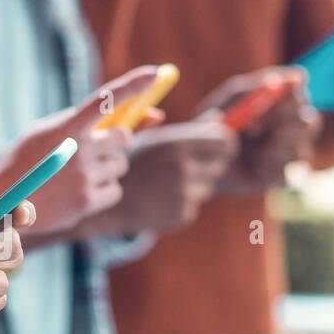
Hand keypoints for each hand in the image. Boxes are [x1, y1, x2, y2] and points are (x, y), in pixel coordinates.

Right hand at [0, 66, 159, 235]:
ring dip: (107, 168)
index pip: (105, 100)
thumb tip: (155, 116)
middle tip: (100, 147)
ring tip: (77, 175)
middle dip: (117, 142)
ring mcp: (84, 177)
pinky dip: (102, 191)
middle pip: (123, 139)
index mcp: (65, 127)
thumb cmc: (26, 165)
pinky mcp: (87, 202)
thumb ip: (88, 123)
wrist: (1, 204)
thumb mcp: (47, 134)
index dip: (132, 85)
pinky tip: (78, 192)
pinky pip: (114, 191)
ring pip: (119, 166)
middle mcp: (78, 150)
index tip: (153, 74)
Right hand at [116, 115, 238, 232]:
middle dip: (210, 165)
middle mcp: (182, 168)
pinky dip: (184, 203)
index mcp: (176, 144)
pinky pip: (195, 205)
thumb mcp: (156, 139)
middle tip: (188, 166)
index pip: (225, 141)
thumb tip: (220, 118)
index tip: (218, 147)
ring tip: (168, 183)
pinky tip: (162, 199)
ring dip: (196, 185)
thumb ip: (190, 128)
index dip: (225, 144)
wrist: (109, 201)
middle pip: (221, 164)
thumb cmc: (134, 164)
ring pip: (209, 187)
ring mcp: (183, 194)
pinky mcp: (181, 215)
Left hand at [199, 67, 321, 193]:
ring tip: (248, 151)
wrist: (198, 159)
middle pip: (311, 122)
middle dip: (283, 128)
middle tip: (252, 130)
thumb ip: (261, 85)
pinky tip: (251, 167)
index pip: (300, 97)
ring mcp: (288, 152)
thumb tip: (299, 76)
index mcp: (282, 102)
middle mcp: (291, 126)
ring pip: (301, 151)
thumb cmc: (213, 122)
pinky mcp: (279, 176)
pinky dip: (266, 171)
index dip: (284, 104)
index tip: (257, 111)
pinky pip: (286, 175)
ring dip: (271, 150)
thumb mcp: (231, 99)